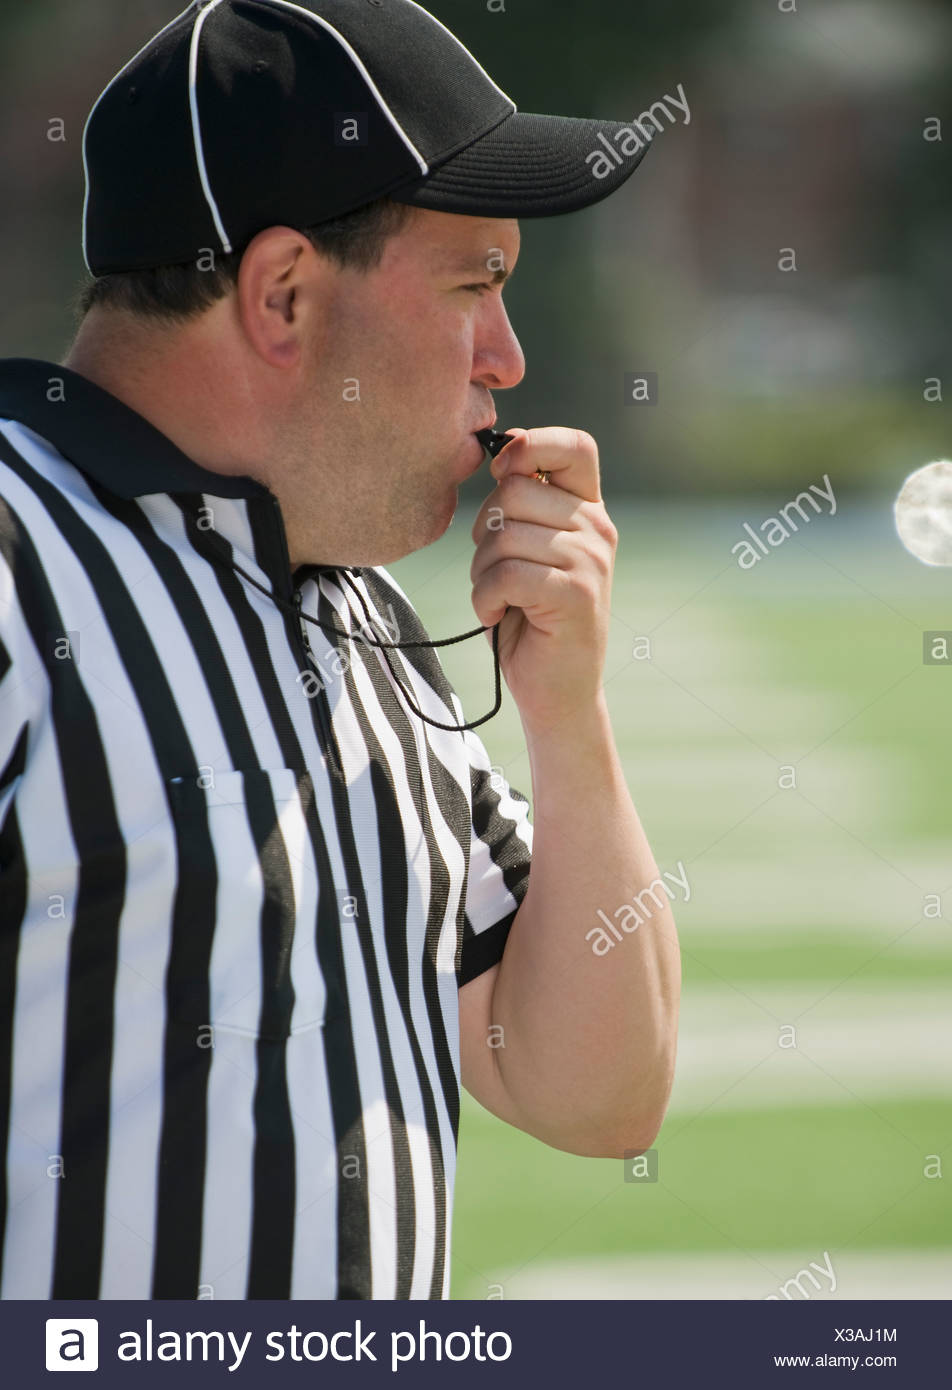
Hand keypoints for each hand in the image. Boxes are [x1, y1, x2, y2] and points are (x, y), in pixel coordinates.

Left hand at [470, 426, 617, 731]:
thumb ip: (519, 504)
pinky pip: (504, 574)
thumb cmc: (528, 619)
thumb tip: (501, 451)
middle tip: (494, 571)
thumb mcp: (524, 551)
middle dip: (484, 531)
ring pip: (504, 534)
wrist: (556, 692)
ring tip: (498, 598)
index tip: (502, 471)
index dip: (532, 444)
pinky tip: (496, 616)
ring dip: (481, 572)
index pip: (575, 446)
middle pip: (516, 489)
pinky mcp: (577, 595)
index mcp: (588, 511)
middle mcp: (598, 529)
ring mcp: (592, 561)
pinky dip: (483, 599)